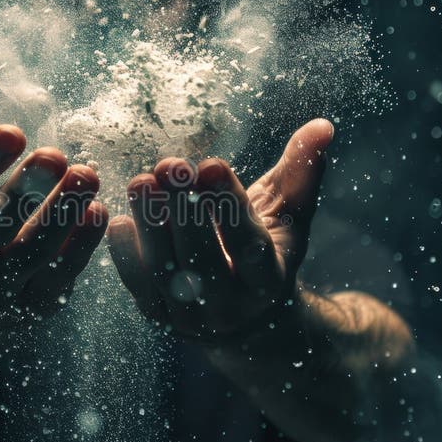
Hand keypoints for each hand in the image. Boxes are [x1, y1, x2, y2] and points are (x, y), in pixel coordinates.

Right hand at [0, 114, 107, 319]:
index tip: (13, 132)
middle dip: (25, 190)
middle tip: (55, 154)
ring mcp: (0, 289)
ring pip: (33, 252)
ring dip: (63, 212)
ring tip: (87, 174)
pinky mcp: (35, 303)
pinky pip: (62, 275)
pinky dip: (81, 244)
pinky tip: (98, 210)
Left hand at [106, 119, 332, 341]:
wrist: (243, 315)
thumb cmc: (265, 247)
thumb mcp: (287, 215)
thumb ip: (301, 171)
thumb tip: (323, 125)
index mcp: (268, 280)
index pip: (249, 243)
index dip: (228, 205)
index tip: (208, 164)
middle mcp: (231, 306)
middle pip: (204, 260)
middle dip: (185, 211)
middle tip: (168, 165)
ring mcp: (191, 317)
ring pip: (167, 274)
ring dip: (151, 226)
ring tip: (141, 182)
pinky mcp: (158, 316)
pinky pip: (138, 288)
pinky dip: (126, 255)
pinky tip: (119, 219)